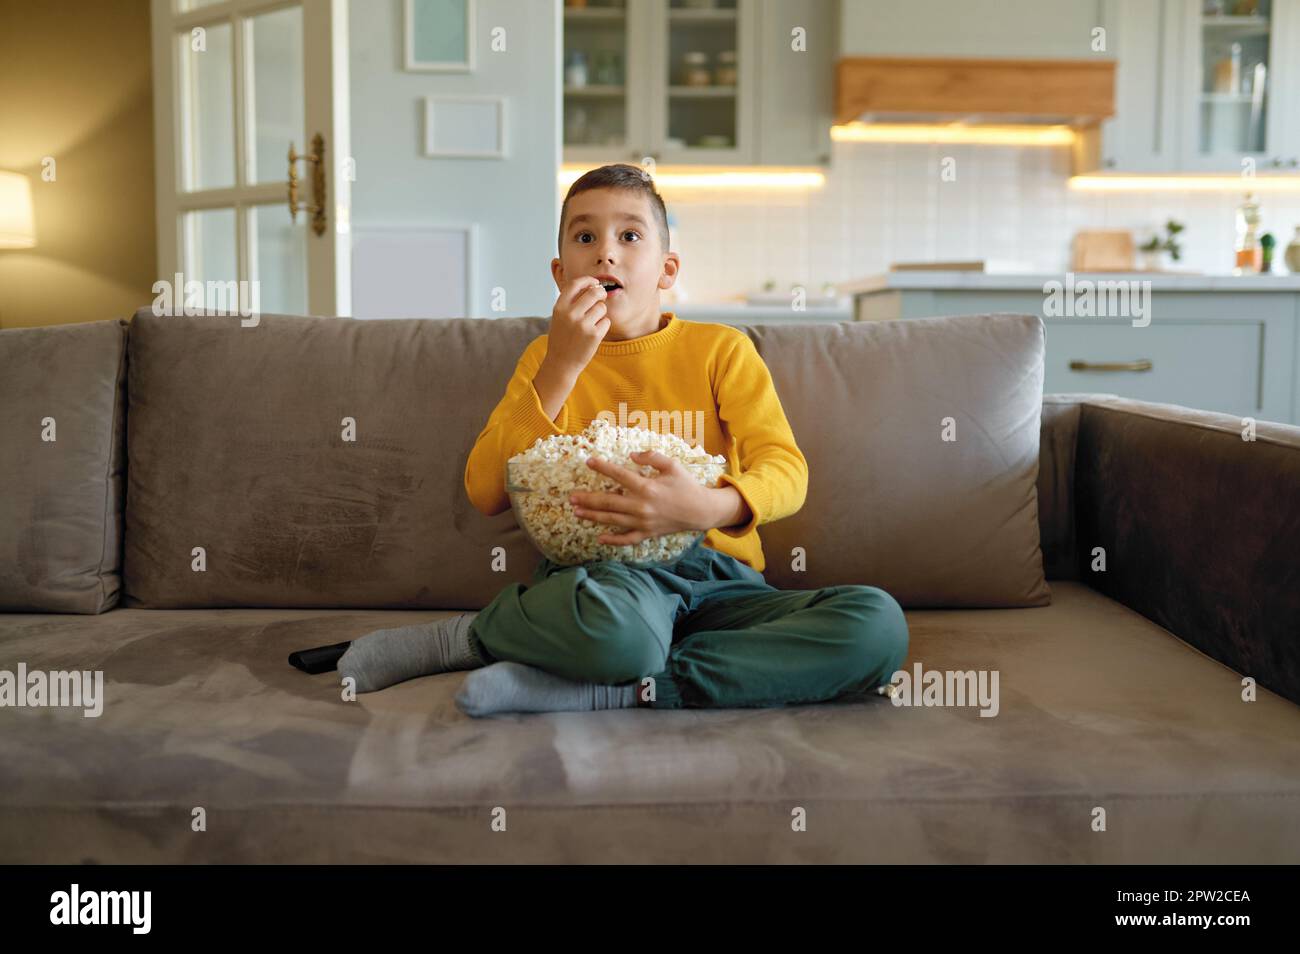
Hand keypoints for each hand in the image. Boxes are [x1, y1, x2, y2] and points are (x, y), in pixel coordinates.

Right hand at [543, 277, 608, 377]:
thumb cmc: (562, 338)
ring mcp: (582, 325)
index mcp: (559, 307)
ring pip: (602, 307)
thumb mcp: (559, 317)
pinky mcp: (594, 335)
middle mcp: (570, 314)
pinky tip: (594, 333)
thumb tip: (591, 286)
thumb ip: (571, 302)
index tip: (594, 282)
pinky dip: (603, 325)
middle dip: (601, 293)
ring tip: (592, 323)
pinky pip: (606, 321)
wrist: (561, 363)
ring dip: (601, 313)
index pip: (575, 284)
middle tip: (602, 297)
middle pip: (594, 292)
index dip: (588, 280)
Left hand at [569, 451, 713, 545]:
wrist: (700, 510)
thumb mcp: (672, 465)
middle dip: (588, 499)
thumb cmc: (686, 485)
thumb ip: (652, 457)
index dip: (603, 468)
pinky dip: (613, 540)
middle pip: (608, 502)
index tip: (589, 462)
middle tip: (571, 497)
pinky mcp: (647, 533)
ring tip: (577, 513)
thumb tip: (631, 456)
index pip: (619, 476)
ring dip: (593, 516)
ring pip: (612, 520)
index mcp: (647, 487)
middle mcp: (641, 506)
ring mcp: (643, 522)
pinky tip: (599, 538)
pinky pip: (627, 539)